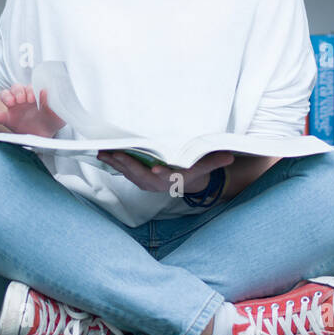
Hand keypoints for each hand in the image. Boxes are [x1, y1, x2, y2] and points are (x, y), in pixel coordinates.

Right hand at [0, 84, 65, 137]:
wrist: (48, 137)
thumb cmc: (53, 122)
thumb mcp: (57, 114)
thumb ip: (53, 103)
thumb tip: (45, 92)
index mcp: (35, 96)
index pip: (28, 87)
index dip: (29, 90)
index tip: (33, 99)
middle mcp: (23, 100)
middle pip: (15, 87)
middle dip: (18, 91)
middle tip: (23, 100)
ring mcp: (14, 109)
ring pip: (5, 95)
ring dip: (7, 96)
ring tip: (12, 103)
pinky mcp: (8, 119)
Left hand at [95, 149, 234, 195]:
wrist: (184, 182)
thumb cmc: (192, 170)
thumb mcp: (204, 166)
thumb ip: (214, 160)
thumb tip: (229, 156)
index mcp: (171, 179)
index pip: (165, 177)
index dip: (160, 174)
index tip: (155, 169)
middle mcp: (156, 182)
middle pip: (140, 174)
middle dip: (128, 164)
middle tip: (116, 153)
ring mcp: (145, 182)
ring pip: (129, 173)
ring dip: (116, 163)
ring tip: (104, 152)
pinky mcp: (138, 178)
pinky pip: (125, 171)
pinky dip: (115, 163)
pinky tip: (105, 154)